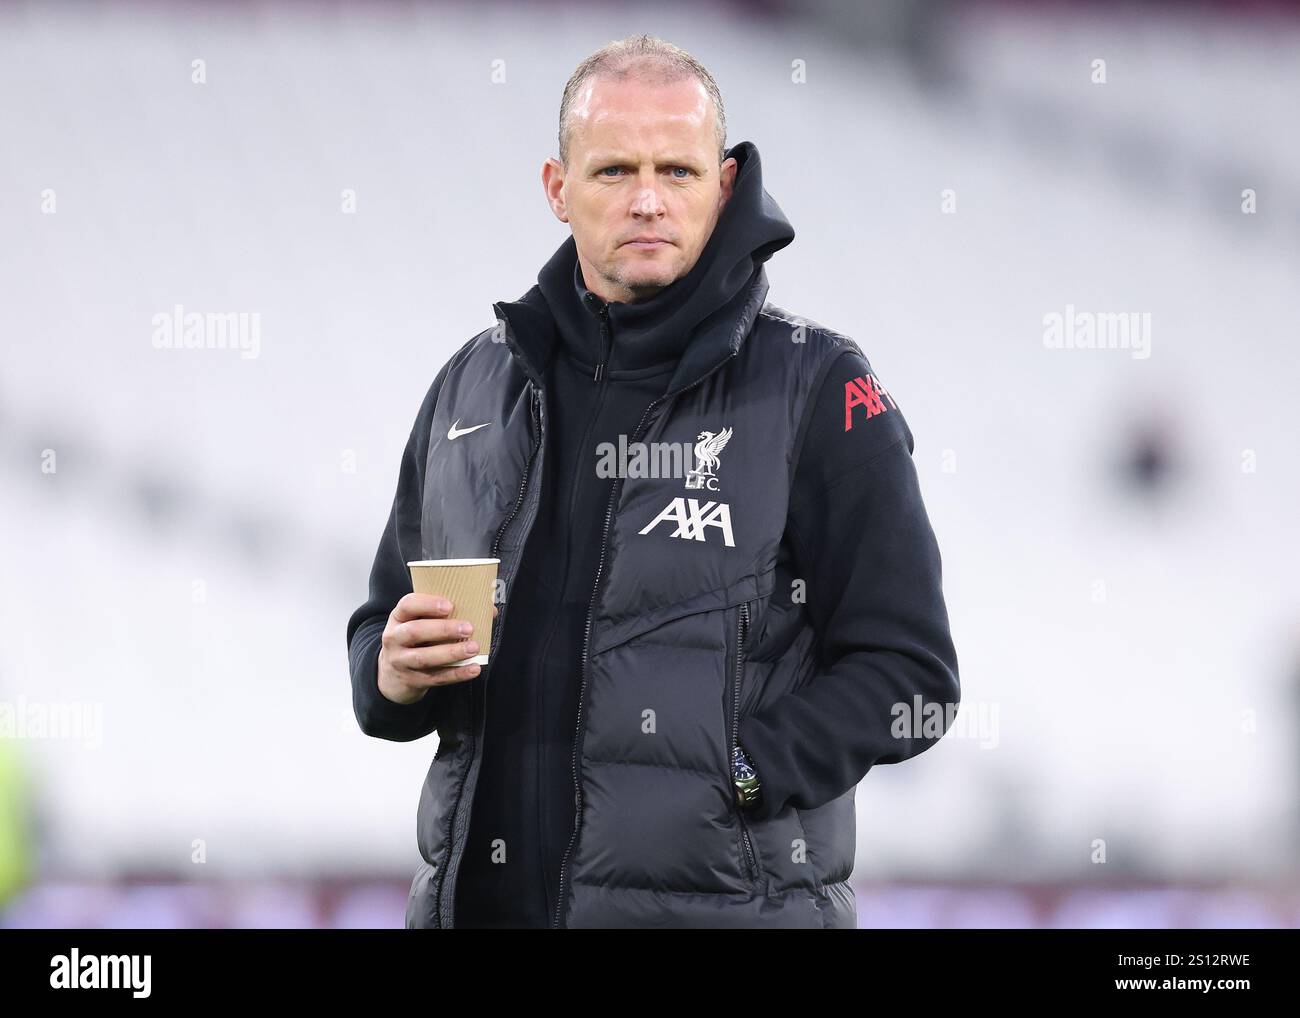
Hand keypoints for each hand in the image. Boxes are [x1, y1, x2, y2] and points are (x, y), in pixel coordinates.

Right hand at [377, 594, 497, 705]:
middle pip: (415, 631)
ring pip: (424, 658)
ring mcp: (401, 661)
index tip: (449, 605)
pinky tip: (474, 669)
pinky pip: (436, 678)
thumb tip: (489, 610)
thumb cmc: (415, 641)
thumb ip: (448, 614)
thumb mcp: (421, 624)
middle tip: (468, 628)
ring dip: (451, 652)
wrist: (392, 676)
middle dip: (443, 629)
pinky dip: (457, 674)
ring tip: (473, 648)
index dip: (427, 604)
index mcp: (399, 618)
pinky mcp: (412, 681)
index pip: (407, 605)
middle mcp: (395, 638)